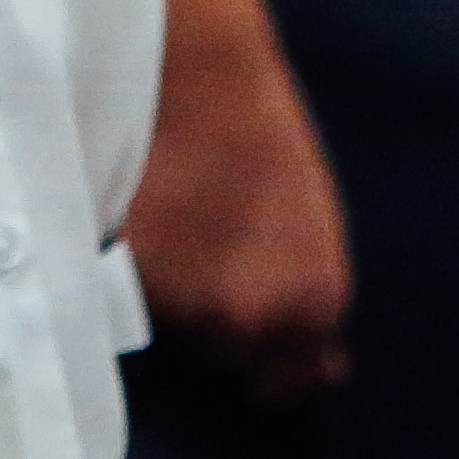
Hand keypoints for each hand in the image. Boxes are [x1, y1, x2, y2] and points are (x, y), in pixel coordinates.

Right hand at [132, 0, 352, 395]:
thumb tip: (329, 374)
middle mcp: (255, 318)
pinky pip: (128, 300)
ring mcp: (190, 304)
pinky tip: (150, 222)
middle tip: (211, 241)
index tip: (246, 310)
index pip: (284, 382)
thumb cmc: (265, 144)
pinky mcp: (132, 279)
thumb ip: (317, 309)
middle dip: (217, 313)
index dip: (265, 354)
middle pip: (224, 353)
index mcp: (315, 306)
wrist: (205, 76)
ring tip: (181, 222)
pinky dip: (133, 273)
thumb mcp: (317, 232)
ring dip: (175, 293)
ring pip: (175, 326)